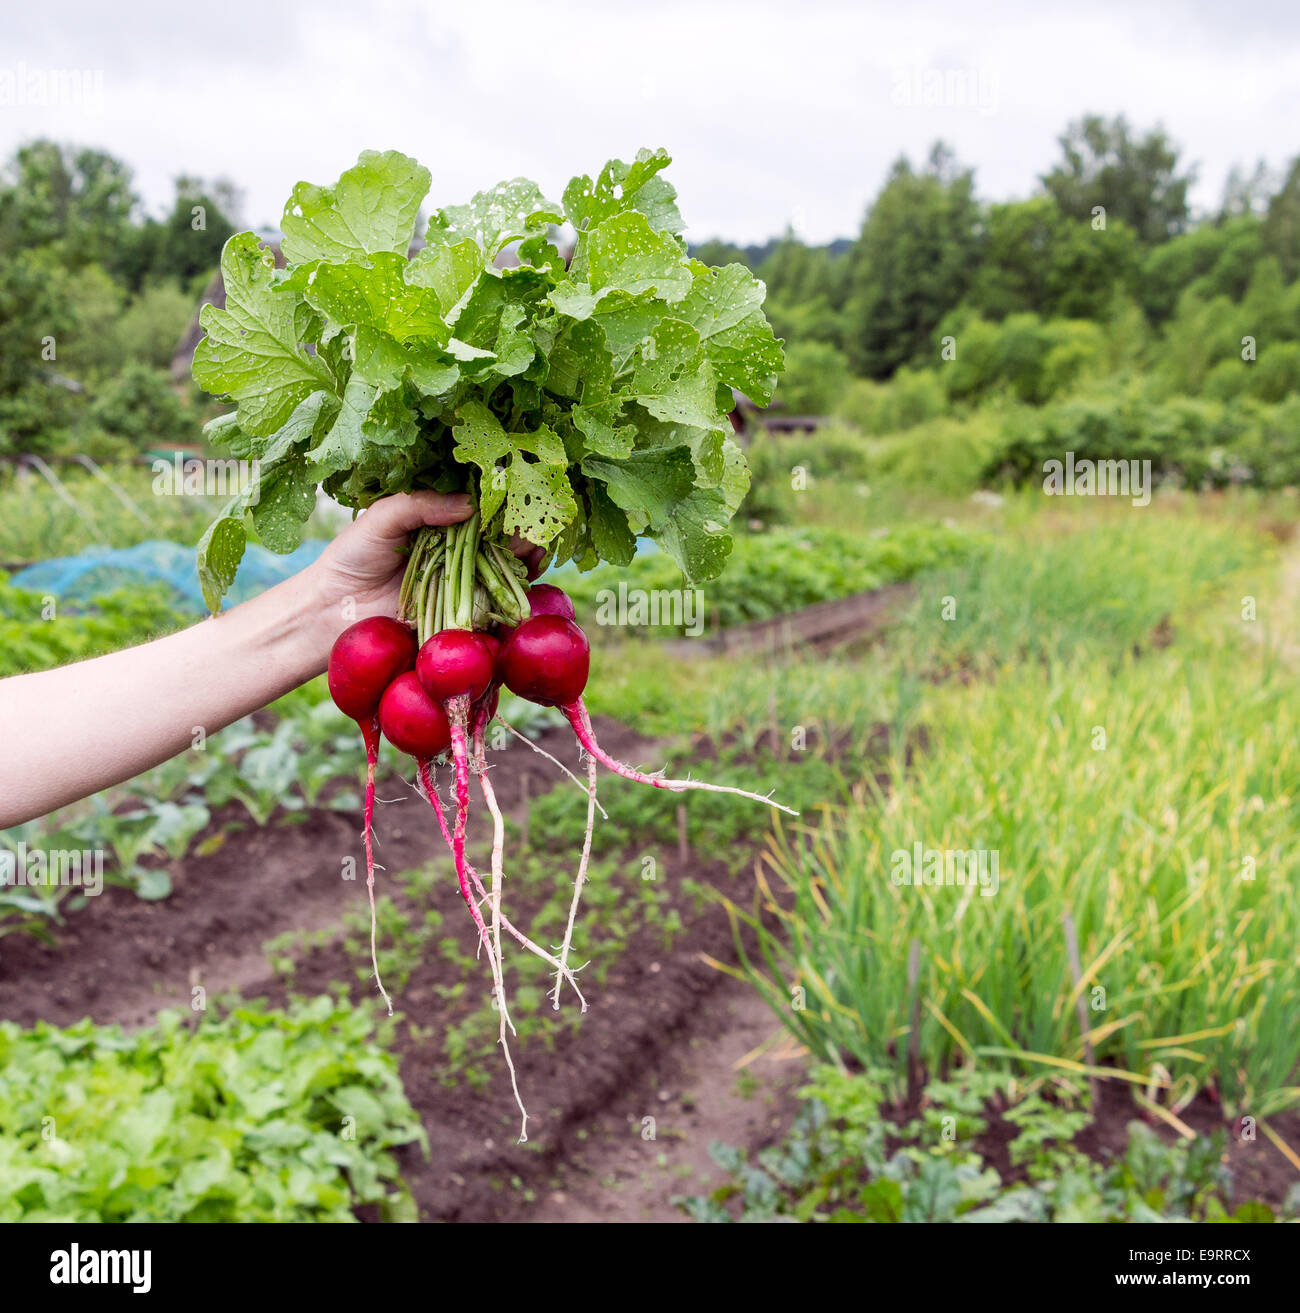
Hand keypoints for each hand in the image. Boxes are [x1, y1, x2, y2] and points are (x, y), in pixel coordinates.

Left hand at [299, 493, 542, 650]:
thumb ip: (420, 504)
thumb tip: (470, 504)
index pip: (482, 505)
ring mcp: (466, 580)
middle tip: (530, 525)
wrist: (335, 609)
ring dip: (529, 555)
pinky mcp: (466, 612)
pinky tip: (527, 577)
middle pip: (504, 533)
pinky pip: (499, 601)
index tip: (519, 495)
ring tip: (533, 549)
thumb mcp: (382, 518)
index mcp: (442, 520)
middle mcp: (460, 548)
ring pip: (510, 565)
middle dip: (524, 527)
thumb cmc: (353, 556)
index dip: (504, 499)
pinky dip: (518, 590)